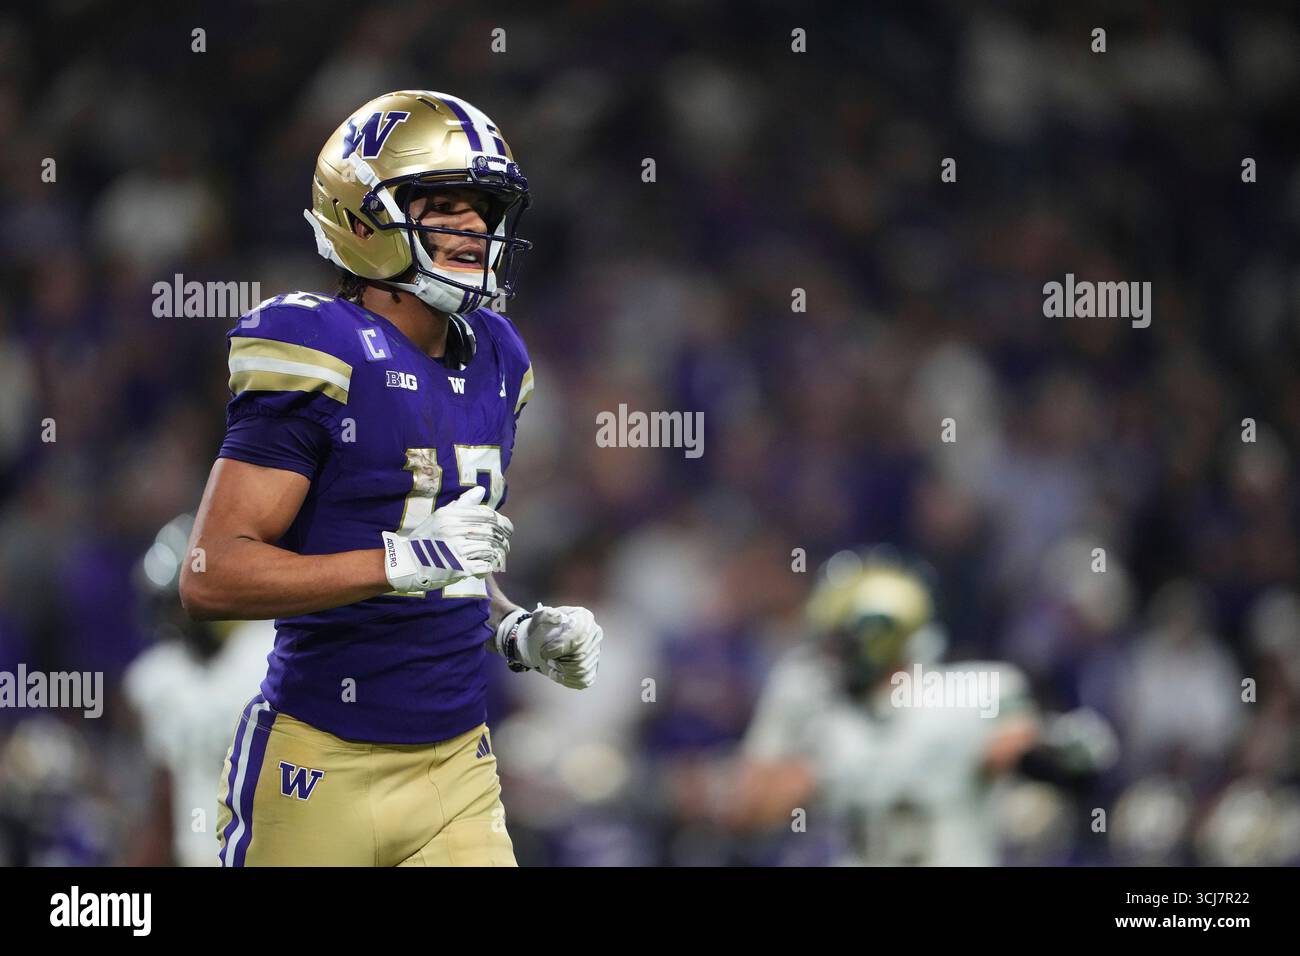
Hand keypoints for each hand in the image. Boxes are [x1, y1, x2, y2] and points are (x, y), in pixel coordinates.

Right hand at [381, 486, 511, 592]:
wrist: (408, 565)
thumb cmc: (426, 540)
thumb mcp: (440, 517)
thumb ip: (462, 504)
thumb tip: (481, 490)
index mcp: (450, 516)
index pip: (487, 515)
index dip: (503, 522)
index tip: (507, 529)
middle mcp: (453, 530)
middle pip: (491, 532)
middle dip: (503, 539)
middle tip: (505, 544)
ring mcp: (456, 550)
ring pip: (490, 549)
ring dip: (497, 554)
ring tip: (497, 556)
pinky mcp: (459, 569)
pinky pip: (485, 566)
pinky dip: (489, 567)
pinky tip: (486, 567)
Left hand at [498, 604, 601, 688]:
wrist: (542, 642)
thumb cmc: (542, 629)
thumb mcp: (539, 618)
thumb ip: (545, 615)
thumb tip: (557, 617)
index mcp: (584, 618)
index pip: (579, 633)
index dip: (561, 646)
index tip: (544, 652)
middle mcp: (595, 634)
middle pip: (581, 654)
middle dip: (559, 660)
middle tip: (546, 658)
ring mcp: (595, 652)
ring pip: (582, 669)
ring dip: (561, 670)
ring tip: (551, 663)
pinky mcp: (592, 669)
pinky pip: (583, 680)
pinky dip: (567, 680)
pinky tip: (557, 673)